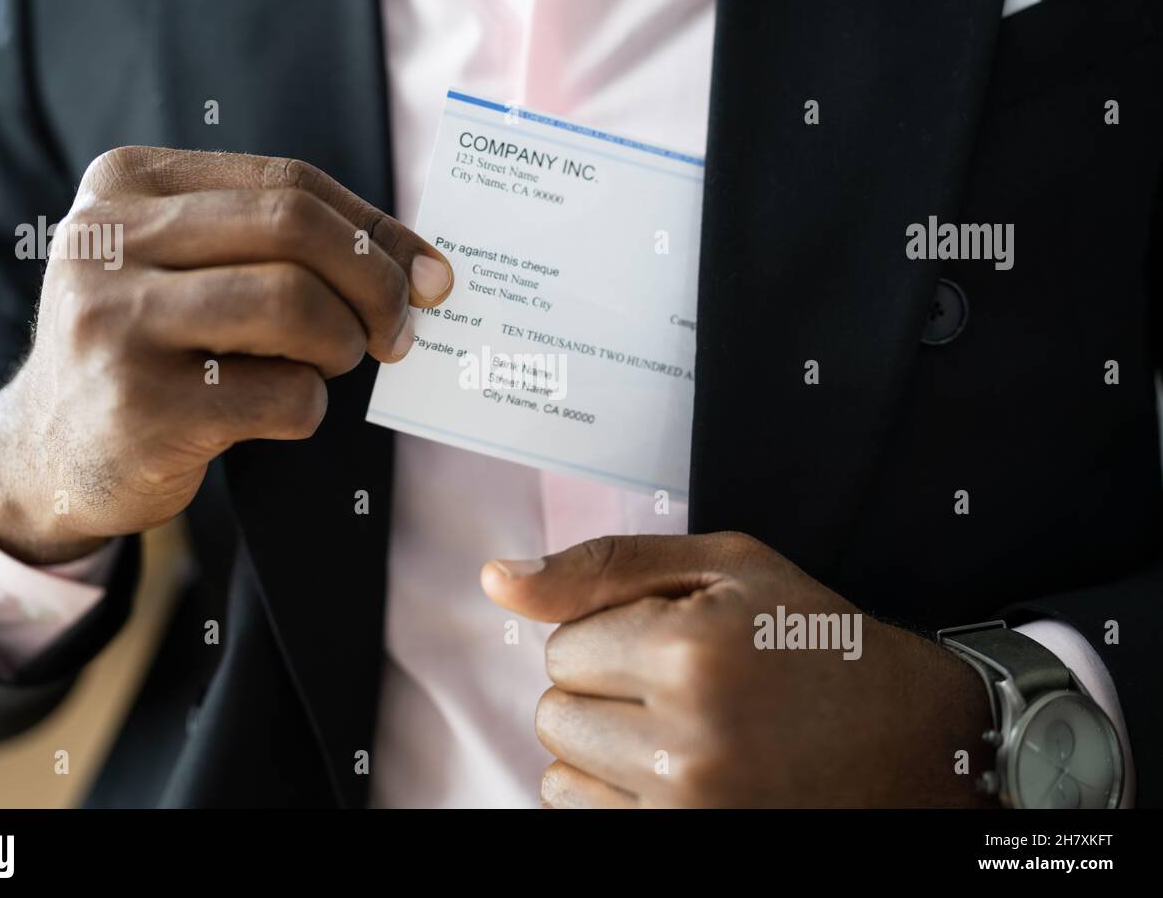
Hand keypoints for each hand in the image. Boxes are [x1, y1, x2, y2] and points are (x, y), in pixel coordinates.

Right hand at [0, 146, 451, 562]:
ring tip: (327, 366)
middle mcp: (109, 240)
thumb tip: (427, 271)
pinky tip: (276, 411)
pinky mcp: (140, 406)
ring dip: (342, 345)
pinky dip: (308, 406)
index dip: (377, 230)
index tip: (431, 276)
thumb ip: (287, 247)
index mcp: (127, 184)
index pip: (288, 183)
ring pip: (293, 305)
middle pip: (294, 229)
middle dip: (375, 283)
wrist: (52, 448)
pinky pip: (283, 395)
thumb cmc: (153, 345)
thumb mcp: (191, 267)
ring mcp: (116, 323)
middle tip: (397, 331)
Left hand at [482, 533, 994, 806]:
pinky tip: (680, 768)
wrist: (914, 742)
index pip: (560, 646)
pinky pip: (586, 816)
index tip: (674, 640)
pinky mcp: (687, 844)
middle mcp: (682, 740)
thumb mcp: (726, 568)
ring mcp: (686, 808)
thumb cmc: (819, 644)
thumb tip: (498, 580)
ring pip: (561, 769)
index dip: (613, 634)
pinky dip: (616, 791)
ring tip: (683, 728)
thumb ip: (603, 568)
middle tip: (680, 683)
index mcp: (688, 652)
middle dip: (601, 689)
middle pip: (553, 711)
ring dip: (603, 745)